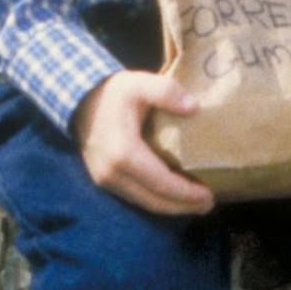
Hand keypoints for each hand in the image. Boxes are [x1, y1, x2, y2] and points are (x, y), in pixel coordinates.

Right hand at [72, 70, 214, 215]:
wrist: (81, 101)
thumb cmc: (114, 92)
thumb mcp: (140, 83)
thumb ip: (166, 91)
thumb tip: (193, 108)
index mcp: (124, 153)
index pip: (161, 183)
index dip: (186, 193)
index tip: (209, 196)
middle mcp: (113, 174)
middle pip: (154, 200)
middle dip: (183, 206)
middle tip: (209, 204)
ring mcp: (106, 180)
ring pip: (143, 202)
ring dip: (170, 206)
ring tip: (195, 203)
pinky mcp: (104, 181)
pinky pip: (134, 197)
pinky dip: (156, 199)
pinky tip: (172, 195)